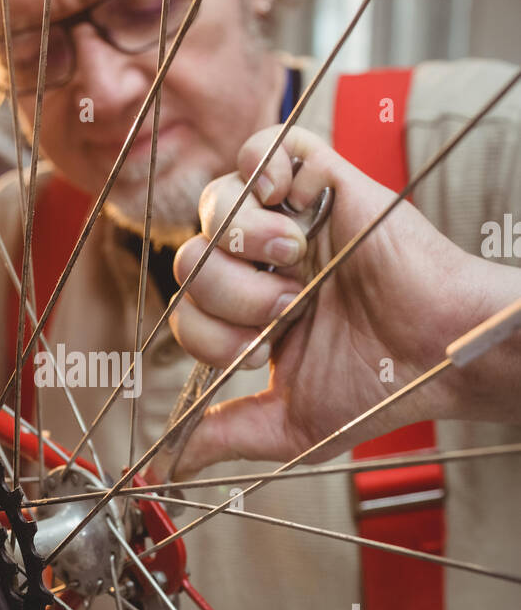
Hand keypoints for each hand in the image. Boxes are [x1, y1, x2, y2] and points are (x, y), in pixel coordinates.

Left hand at [169, 125, 520, 473]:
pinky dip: (260, 164)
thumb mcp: (291, 426)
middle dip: (228, 293)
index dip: (209, 332)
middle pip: (191, 256)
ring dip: (241, 237)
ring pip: (217, 202)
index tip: (264, 348)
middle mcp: (264, 266)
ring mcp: (292, 220)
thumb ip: (228, 435)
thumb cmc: (379, 387)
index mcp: (251, 314)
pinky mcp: (325, 181)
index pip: (186, 309)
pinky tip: (279, 199)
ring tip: (291, 259)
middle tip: (287, 308)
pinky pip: (263, 144)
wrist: (438, 352)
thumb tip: (171, 465)